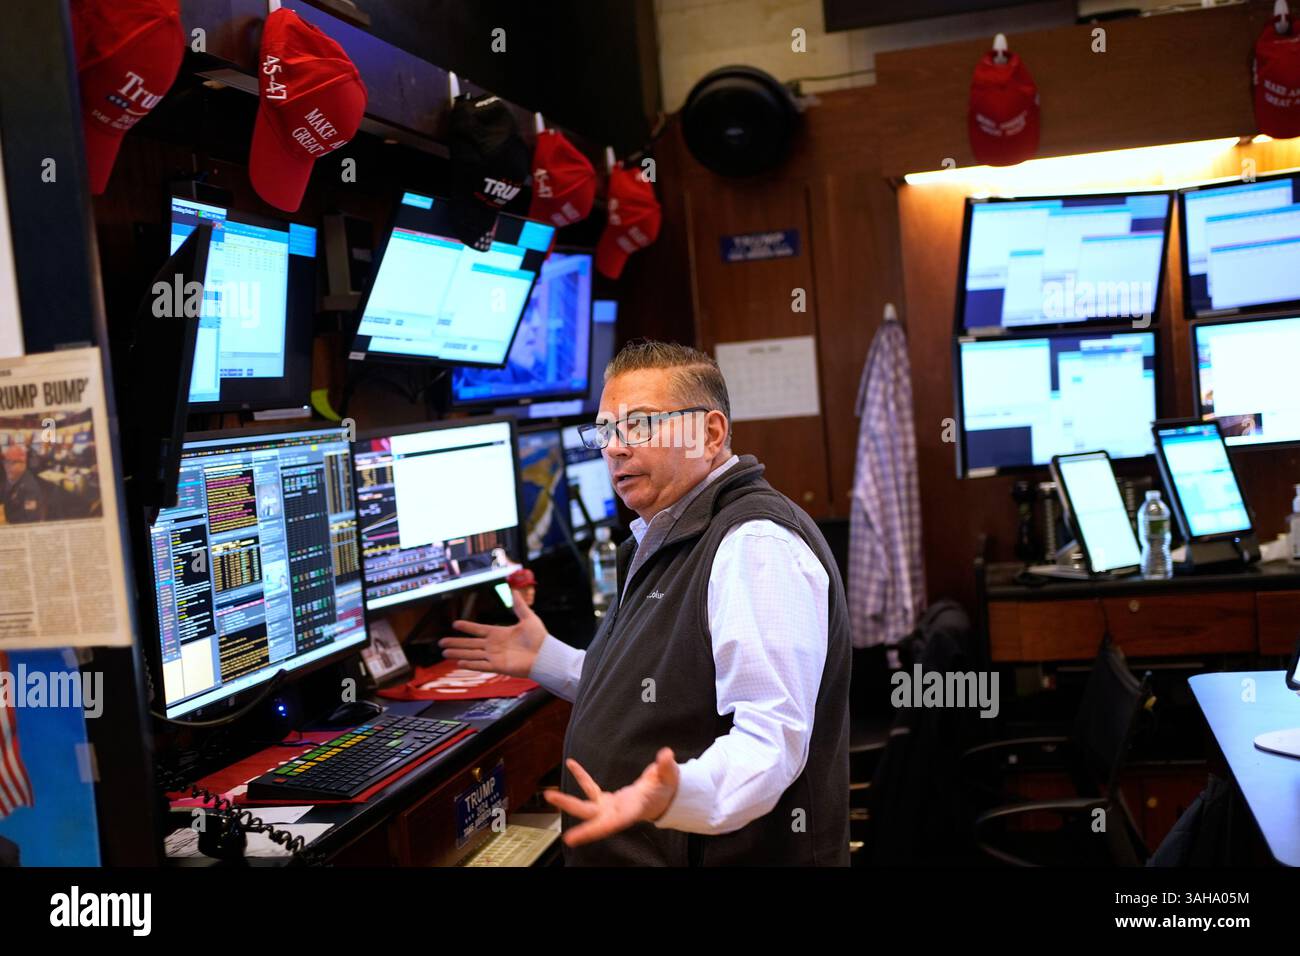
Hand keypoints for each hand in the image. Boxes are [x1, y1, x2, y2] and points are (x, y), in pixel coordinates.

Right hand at [438, 588, 548, 678]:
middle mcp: (494, 646)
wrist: (546, 654)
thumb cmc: (539, 638)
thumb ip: (519, 605)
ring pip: (471, 654)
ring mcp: (495, 657)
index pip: (478, 630)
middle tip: (441, 643)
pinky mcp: (498, 667)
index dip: (467, 627)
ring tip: (443, 653)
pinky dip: (469, 664)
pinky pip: (480, 665)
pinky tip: (458, 663)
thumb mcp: (528, 618)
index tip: (455, 624)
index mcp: (499, 633)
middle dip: (455, 643)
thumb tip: (515, 590)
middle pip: (470, 644)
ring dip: (458, 654)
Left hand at [543, 749, 680, 846]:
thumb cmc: (666, 790)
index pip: (611, 824)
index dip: (592, 831)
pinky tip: (572, 764)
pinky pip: (591, 788)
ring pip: (586, 806)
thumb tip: (665, 754)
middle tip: (551, 799)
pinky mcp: (607, 800)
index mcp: (632, 811)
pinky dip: (581, 777)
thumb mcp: (669, 777)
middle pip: (590, 816)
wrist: (663, 798)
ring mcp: (610, 808)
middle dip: (570, 807)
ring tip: (549, 795)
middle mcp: (617, 813)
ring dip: (567, 801)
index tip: (572, 838)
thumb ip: (666, 766)